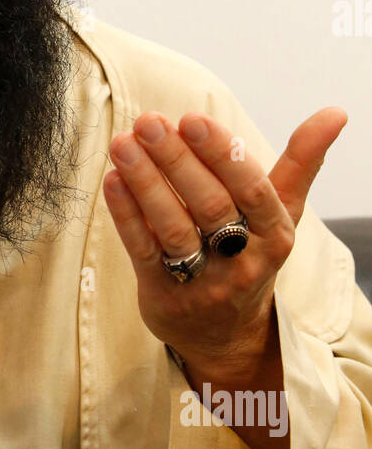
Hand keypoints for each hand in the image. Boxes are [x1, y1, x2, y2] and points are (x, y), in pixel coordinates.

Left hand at [102, 106, 347, 373]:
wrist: (227, 336)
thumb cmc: (251, 255)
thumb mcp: (282, 214)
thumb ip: (301, 162)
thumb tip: (336, 112)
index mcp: (275, 234)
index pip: (252, 189)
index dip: (221, 154)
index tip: (192, 119)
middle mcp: (242, 260)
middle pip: (209, 206)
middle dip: (177, 160)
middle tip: (149, 121)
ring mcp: (202, 282)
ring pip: (173, 229)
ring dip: (146, 183)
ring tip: (123, 143)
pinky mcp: (164, 295)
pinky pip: (143, 251)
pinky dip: (126, 214)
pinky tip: (112, 180)